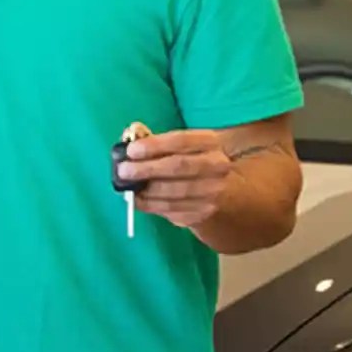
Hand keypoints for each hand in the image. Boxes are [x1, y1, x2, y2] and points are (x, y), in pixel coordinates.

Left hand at [117, 129, 231, 227]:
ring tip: (128, 187)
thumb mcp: (184, 145)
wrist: (227, 192)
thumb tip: (131, 138)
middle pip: (178, 167)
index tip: (131, 150)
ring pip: (175, 192)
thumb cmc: (195, 161)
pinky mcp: (204, 213)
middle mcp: (217, 165)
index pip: (181, 140)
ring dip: (147, 191)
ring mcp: (213, 191)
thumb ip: (158, 141)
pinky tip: (138, 200)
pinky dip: (152, 206)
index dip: (154, 145)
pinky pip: (174, 210)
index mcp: (210, 142)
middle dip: (147, 169)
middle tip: (124, 171)